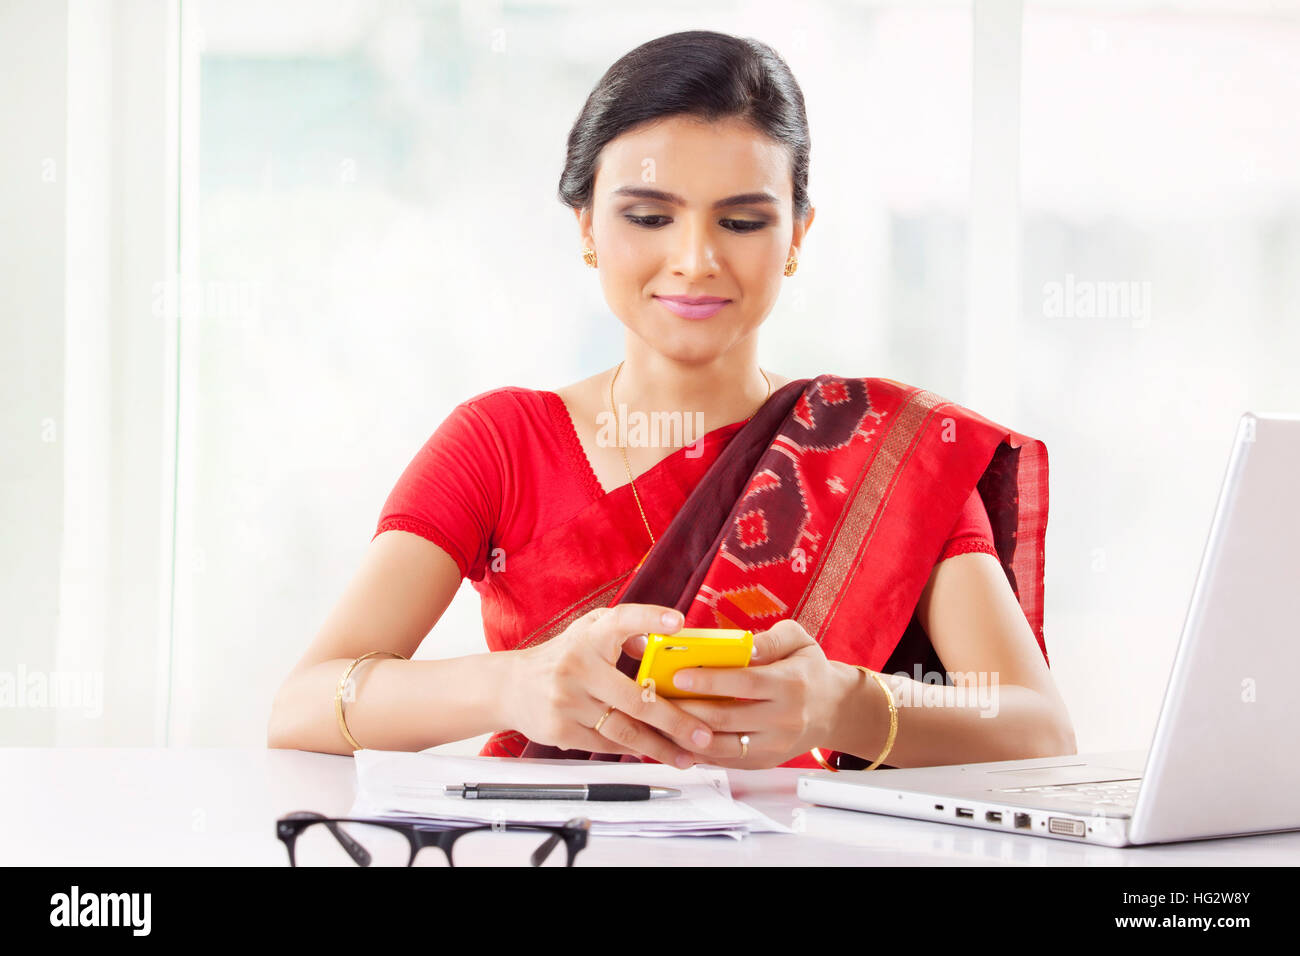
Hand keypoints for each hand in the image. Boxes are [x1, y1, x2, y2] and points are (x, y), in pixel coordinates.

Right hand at [502, 603, 716, 768]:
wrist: (511, 687)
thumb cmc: (564, 656)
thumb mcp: (589, 631)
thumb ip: (626, 630)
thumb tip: (670, 639)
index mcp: (589, 637)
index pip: (621, 621)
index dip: (650, 619)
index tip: (678, 621)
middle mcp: (577, 667)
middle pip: (636, 699)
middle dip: (675, 720)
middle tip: (703, 733)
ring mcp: (567, 701)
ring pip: (624, 730)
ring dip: (660, 747)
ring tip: (688, 756)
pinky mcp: (560, 729)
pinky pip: (606, 745)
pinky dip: (633, 750)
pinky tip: (654, 754)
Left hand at [669, 619, 840, 768]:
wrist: (833, 710)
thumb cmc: (808, 671)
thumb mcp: (799, 641)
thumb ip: (770, 639)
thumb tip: (743, 645)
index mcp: (791, 684)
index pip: (745, 683)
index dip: (710, 680)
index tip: (679, 675)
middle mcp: (784, 719)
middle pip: (726, 718)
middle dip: (686, 709)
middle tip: (657, 698)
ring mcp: (774, 746)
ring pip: (721, 746)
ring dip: (685, 735)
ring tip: (659, 719)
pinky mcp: (764, 762)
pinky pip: (725, 761)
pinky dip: (697, 751)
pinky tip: (676, 738)